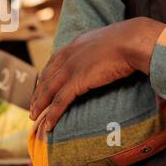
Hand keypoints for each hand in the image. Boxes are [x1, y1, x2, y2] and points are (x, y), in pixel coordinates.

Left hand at [27, 17, 163, 134]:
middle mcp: (68, 55)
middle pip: (47, 77)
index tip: (41, 86)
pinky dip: (53, 114)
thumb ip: (100, 49)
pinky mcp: (77, 81)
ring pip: (49, 90)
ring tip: (35, 117)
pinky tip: (49, 125)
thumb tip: (106, 55)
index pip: (54, 62)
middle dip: (38, 93)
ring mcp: (71, 68)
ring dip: (40, 106)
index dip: (46, 76)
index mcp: (75, 44)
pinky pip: (60, 101)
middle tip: (33, 106)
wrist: (132, 40)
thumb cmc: (129, 40)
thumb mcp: (108, 40)